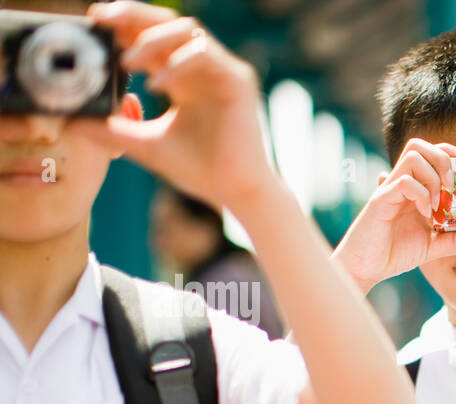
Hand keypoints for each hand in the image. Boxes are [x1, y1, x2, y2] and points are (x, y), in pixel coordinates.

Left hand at [75, 3, 273, 216]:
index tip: (94, 23)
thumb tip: (74, 122)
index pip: (152, 38)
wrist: (235, 192)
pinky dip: (176, 63)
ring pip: (186, 30)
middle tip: (100, 17)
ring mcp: (223, 71)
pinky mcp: (238, 80)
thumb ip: (113, 130)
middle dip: (131, 15)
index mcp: (185, 79)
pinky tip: (156, 84)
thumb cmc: (200, 171)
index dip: (123, 25)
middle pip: (167, 23)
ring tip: (127, 60)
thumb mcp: (146, 144)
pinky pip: (203, 54)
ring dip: (152, 38)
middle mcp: (204, 69)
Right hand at [333, 139, 455, 292]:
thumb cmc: (395, 252)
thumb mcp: (434, 246)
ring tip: (438, 203)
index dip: (453, 155)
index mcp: (415, 188)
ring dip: (433, 177)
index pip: (433, 153)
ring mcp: (391, 189)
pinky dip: (420, 194)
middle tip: (453, 186)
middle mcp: (403, 183)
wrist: (366, 268)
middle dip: (444, 159)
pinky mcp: (381, 200)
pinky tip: (424, 214)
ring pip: (413, 156)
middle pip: (421, 145)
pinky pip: (403, 181)